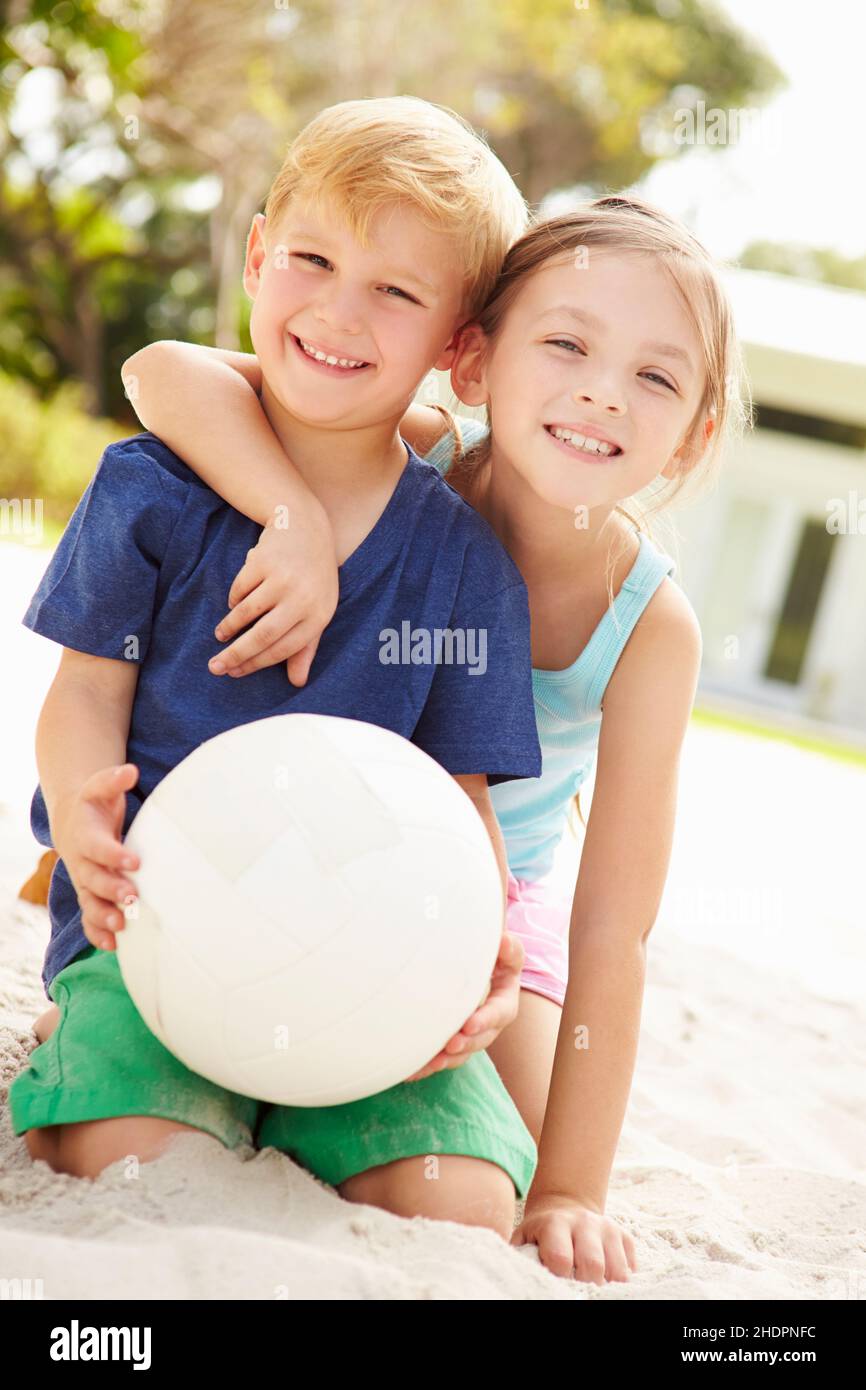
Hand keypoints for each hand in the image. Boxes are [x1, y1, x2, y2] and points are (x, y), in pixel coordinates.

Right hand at [53, 764, 140, 951]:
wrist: (73, 822)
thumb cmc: (94, 804)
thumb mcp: (100, 787)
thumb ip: (114, 779)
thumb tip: (130, 771)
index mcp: (86, 836)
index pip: (99, 848)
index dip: (114, 855)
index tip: (135, 862)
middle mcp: (83, 863)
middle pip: (94, 879)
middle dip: (111, 889)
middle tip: (132, 896)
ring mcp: (85, 882)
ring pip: (90, 902)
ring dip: (103, 916)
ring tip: (121, 926)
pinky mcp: (91, 895)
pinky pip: (90, 918)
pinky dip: (98, 932)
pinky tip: (114, 945)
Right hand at [208, 504, 338, 685]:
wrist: (306, 528)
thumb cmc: (313, 578)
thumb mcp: (318, 611)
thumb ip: (307, 647)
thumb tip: (298, 683)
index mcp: (319, 615)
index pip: (283, 650)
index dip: (256, 664)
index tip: (235, 673)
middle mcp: (302, 598)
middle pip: (262, 636)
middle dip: (235, 655)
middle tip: (216, 667)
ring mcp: (282, 579)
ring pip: (246, 614)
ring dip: (229, 628)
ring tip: (221, 635)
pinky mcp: (262, 562)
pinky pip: (239, 591)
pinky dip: (234, 601)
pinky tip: (234, 604)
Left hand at [403, 929, 524, 1081]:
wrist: (480, 971)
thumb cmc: (494, 960)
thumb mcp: (507, 953)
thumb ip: (508, 949)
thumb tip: (502, 940)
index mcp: (504, 1004)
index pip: (498, 1014)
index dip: (485, 1020)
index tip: (469, 1024)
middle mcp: (489, 1025)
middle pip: (479, 1040)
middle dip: (464, 1045)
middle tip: (449, 1046)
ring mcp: (469, 1036)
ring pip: (460, 1054)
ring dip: (445, 1060)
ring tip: (430, 1062)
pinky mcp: (452, 1041)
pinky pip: (442, 1057)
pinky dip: (427, 1065)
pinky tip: (410, 1070)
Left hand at [512, 1194, 637, 1282]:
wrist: (564, 1209)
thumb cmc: (540, 1234)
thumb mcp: (525, 1239)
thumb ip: (521, 1256)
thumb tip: (519, 1278)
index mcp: (555, 1223)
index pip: (561, 1258)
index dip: (558, 1277)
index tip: (554, 1282)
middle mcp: (584, 1222)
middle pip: (593, 1266)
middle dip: (585, 1284)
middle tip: (576, 1288)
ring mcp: (608, 1227)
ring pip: (618, 1270)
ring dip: (606, 1283)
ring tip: (590, 1284)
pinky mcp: (624, 1236)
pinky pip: (631, 1268)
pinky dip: (619, 1279)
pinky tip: (604, 1276)